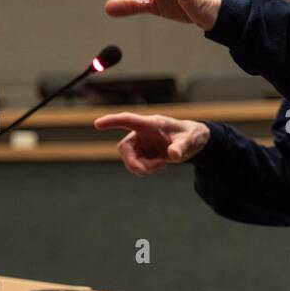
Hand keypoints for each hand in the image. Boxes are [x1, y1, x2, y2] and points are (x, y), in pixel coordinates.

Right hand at [94, 112, 209, 174]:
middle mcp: (141, 132)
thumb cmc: (190, 135)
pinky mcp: (142, 153)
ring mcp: (140, 143)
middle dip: (134, 163)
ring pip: (129, 159)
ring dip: (143, 168)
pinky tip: (160, 165)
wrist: (192, 142)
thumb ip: (182, 147)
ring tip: (162, 165)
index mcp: (150, 124)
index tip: (97, 124)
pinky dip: (146, 170)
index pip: (127, 120)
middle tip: (152, 170)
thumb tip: (173, 156)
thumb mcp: (190, 140)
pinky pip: (136, 165)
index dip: (112, 121)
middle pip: (124, 148)